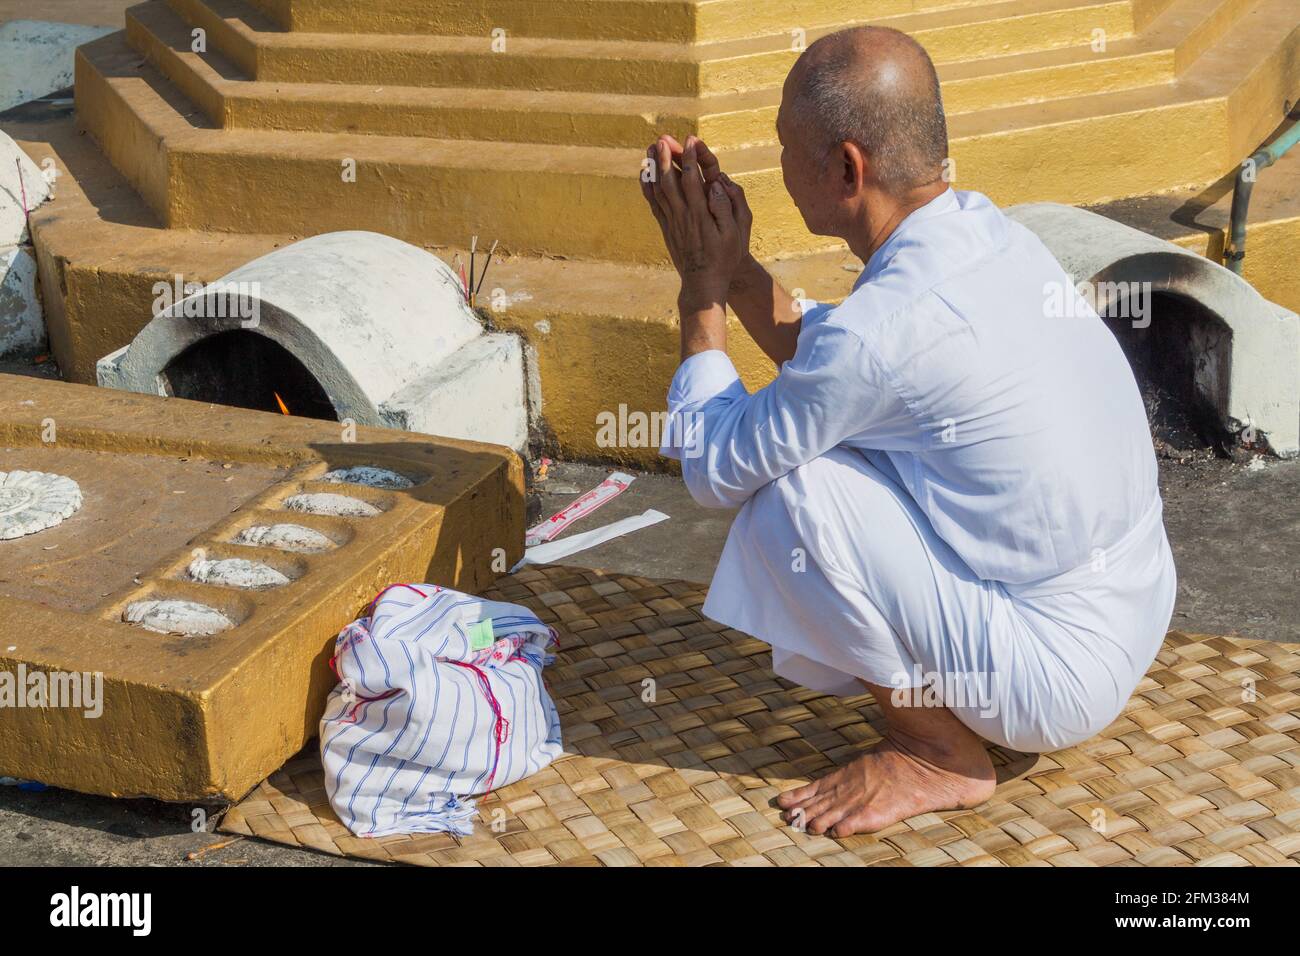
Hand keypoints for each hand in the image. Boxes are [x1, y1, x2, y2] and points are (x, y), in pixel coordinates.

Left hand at [641, 135, 746, 310]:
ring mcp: (671, 222)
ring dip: (654, 167)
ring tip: (651, 148)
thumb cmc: (724, 258)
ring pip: (658, 189)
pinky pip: (653, 203)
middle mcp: (682, 215)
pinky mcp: (666, 228)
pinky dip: (648, 186)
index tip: (691, 139)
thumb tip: (718, 185)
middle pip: (670, 180)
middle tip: (662, 137)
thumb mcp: (736, 234)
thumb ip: (727, 207)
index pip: (693, 179)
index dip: (691, 157)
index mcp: (700, 214)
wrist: (703, 283)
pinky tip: (645, 174)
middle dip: (666, 157)